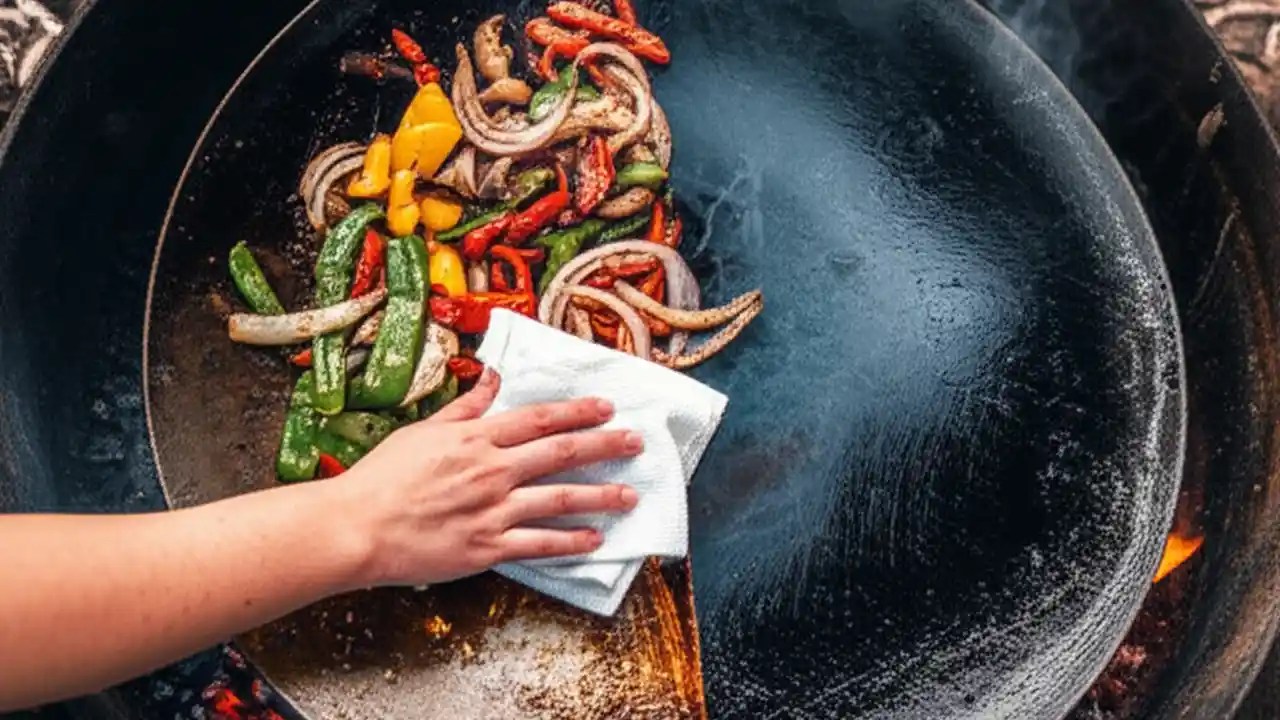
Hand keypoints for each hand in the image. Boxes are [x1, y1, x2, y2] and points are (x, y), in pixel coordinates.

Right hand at [333, 370, 642, 587]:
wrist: (357, 527)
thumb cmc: (382, 478)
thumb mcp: (423, 431)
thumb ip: (466, 408)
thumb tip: (493, 377)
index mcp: (475, 438)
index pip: (539, 419)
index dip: (577, 412)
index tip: (606, 407)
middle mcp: (492, 470)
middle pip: (560, 453)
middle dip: (604, 445)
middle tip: (635, 442)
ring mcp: (493, 510)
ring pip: (559, 499)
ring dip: (600, 495)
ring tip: (629, 494)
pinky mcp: (487, 547)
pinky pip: (539, 543)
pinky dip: (571, 541)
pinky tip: (595, 539)